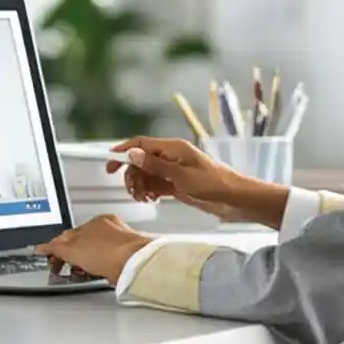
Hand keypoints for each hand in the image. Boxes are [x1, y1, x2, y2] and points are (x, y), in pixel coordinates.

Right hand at [36, 214, 151, 285]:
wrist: (132, 262)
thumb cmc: (107, 251)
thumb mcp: (73, 250)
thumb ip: (57, 247)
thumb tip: (44, 246)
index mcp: (96, 222)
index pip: (71, 233)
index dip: (58, 246)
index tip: (50, 255)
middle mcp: (110, 229)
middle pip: (83, 241)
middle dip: (71, 253)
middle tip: (62, 266)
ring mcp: (119, 242)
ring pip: (95, 251)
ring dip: (85, 260)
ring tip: (80, 271)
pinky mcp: (126, 256)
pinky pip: (106, 261)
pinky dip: (98, 267)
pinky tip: (95, 273)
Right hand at [107, 137, 233, 203]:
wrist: (234, 199)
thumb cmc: (213, 184)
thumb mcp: (182, 176)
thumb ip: (156, 166)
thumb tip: (133, 154)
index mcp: (173, 148)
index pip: (141, 144)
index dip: (123, 151)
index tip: (109, 163)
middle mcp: (171, 157)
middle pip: (140, 161)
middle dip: (132, 175)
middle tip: (135, 191)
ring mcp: (173, 171)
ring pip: (146, 174)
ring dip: (140, 185)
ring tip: (145, 198)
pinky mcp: (176, 184)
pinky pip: (155, 184)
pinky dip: (149, 191)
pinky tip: (151, 199)